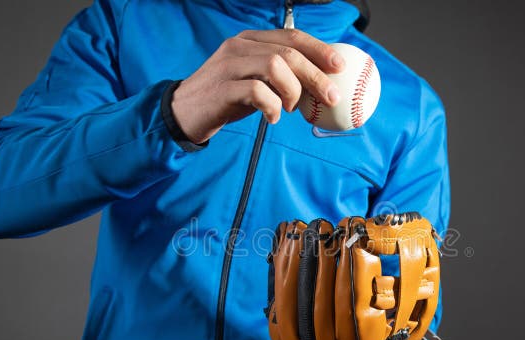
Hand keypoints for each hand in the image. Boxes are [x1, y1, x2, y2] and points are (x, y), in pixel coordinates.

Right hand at [171, 29, 344, 143]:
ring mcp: (229, 66)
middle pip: (288, 53)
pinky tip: (272, 118)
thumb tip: (319, 86)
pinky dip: (272, 106)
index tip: (340, 66)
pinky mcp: (222, 88)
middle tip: (331, 96)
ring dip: (293, 90)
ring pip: (275, 66)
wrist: (184, 112)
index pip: (291, 36)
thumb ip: (280, 77)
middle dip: (315, 75)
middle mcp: (239, 47)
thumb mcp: (254, 81)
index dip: (319, 49)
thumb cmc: (226, 98)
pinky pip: (257, 92)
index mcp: (250, 40)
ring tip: (292, 108)